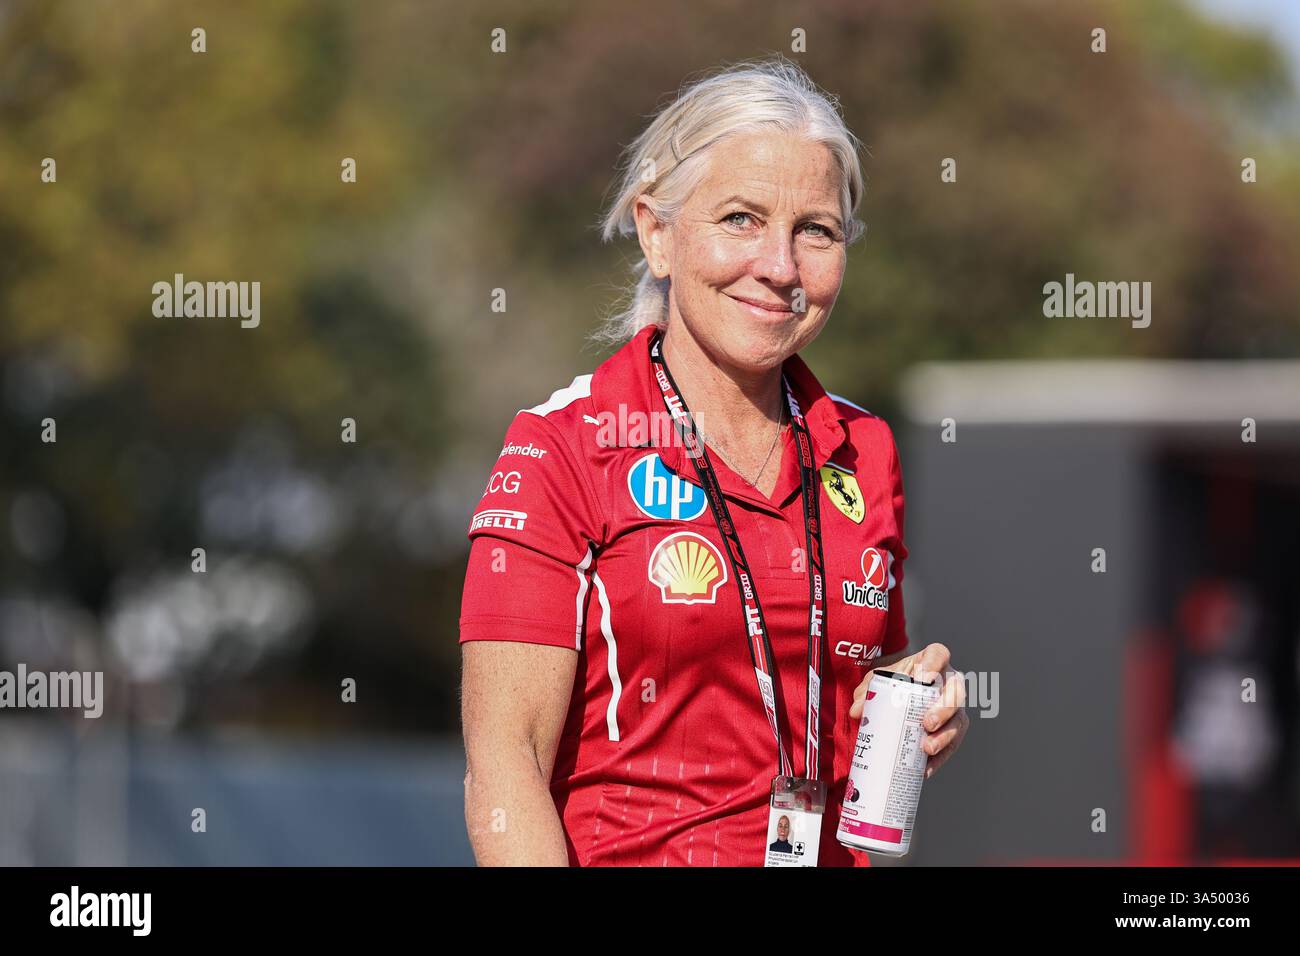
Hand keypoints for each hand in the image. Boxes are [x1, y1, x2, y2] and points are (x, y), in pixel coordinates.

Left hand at [848, 642, 968, 778]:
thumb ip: (866, 692)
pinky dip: (940, 758)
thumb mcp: (876, 682)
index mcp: (931, 662)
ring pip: (959, 720)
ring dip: (945, 736)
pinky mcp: (953, 730)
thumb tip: (857, 711)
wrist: (897, 697)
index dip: (934, 664)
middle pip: (956, 692)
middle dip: (944, 708)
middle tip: (926, 723)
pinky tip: (926, 769)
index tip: (923, 678)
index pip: (938, 654)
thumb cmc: (891, 684)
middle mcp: (948, 683)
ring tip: (927, 748)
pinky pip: (953, 745)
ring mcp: (954, 707)